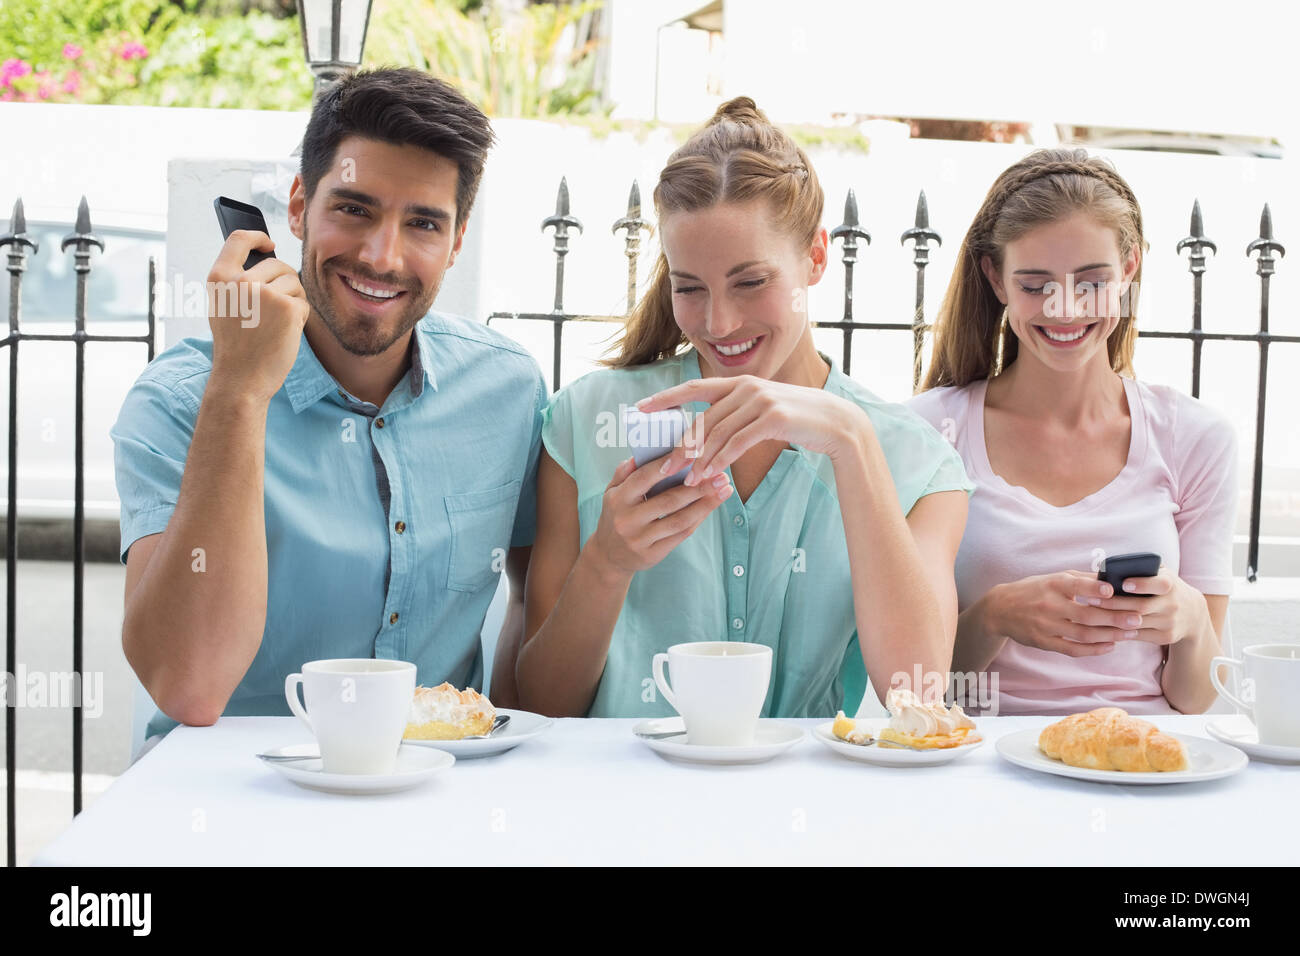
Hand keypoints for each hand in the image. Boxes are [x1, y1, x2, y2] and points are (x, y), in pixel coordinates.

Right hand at [206, 229, 308, 402]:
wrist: (241, 378)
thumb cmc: (236, 345)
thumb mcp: (223, 306)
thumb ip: (237, 280)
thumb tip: (265, 256)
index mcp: (220, 278)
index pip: (238, 239)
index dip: (257, 236)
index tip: (268, 244)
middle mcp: (240, 281)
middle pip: (277, 264)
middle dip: (285, 283)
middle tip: (275, 310)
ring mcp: (265, 293)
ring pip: (294, 282)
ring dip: (293, 300)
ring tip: (276, 323)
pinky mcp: (287, 306)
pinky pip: (303, 302)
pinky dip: (299, 318)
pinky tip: (283, 333)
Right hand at [587, 454, 732, 577]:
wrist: (608, 555)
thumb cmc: (615, 515)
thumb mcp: (612, 492)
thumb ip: (624, 472)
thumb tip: (640, 453)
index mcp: (618, 499)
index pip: (645, 478)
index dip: (669, 465)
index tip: (693, 455)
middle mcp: (627, 520)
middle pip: (669, 501)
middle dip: (699, 487)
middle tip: (721, 475)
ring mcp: (640, 539)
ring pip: (679, 520)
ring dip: (705, 504)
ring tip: (724, 490)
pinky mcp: (652, 554)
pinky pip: (680, 535)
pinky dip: (698, 519)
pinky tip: (711, 507)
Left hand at [636, 374, 869, 485]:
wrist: (837, 423)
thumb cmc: (798, 420)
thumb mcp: (764, 411)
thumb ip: (737, 415)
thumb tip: (707, 435)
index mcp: (740, 383)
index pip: (695, 387)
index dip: (666, 398)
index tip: (641, 409)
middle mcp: (747, 387)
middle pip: (704, 418)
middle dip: (681, 445)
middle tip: (663, 466)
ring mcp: (761, 400)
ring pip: (719, 433)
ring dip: (701, 460)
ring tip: (686, 480)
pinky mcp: (774, 418)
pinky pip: (739, 443)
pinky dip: (722, 460)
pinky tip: (711, 476)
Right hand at [988, 570, 1141, 657]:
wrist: (1000, 609)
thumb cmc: (1033, 590)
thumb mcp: (1053, 578)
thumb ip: (1082, 579)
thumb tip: (1112, 578)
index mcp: (1052, 584)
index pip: (1076, 586)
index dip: (1094, 589)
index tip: (1113, 591)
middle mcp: (1049, 605)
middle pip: (1087, 615)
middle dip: (1115, 618)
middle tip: (1138, 619)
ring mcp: (1046, 625)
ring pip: (1083, 634)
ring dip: (1110, 635)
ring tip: (1130, 634)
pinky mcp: (1044, 642)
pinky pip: (1072, 649)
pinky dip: (1093, 649)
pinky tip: (1109, 646)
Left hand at [1094, 566, 1208, 647]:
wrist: (1192, 614)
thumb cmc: (1164, 588)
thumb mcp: (1161, 575)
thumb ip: (1142, 569)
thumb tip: (1108, 567)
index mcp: (1171, 584)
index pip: (1159, 584)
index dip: (1142, 584)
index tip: (1123, 584)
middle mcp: (1173, 604)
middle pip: (1140, 606)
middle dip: (1114, 603)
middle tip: (1090, 599)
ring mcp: (1170, 622)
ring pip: (1136, 622)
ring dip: (1111, 619)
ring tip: (1091, 613)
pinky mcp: (1165, 637)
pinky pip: (1137, 635)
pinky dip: (1119, 631)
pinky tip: (1102, 626)